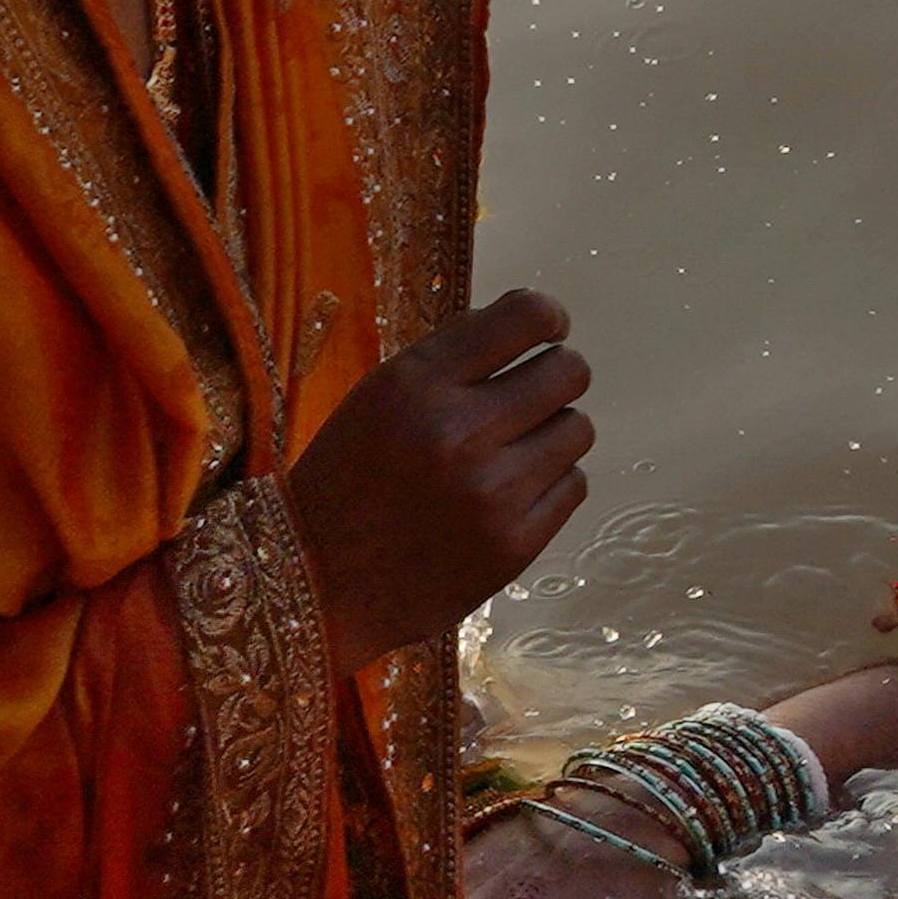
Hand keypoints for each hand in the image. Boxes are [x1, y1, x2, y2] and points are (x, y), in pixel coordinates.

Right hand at [286, 288, 591, 672]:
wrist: (319, 581)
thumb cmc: (349, 478)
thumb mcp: (379, 395)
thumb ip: (452, 358)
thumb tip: (534, 323)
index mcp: (416, 383)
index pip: (525, 317)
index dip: (548, 318)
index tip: (548, 330)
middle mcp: (459, 432)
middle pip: (568, 372)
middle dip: (555, 376)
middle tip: (533, 394)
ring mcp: (493, 493)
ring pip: (578, 429)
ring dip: (552, 433)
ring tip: (510, 451)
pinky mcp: (515, 544)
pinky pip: (573, 484)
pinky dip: (549, 484)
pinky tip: (508, 494)